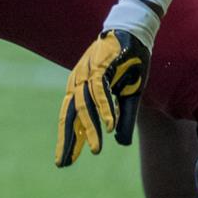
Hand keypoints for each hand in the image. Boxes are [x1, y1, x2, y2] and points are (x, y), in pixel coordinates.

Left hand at [56, 30, 149, 166]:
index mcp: (81, 91)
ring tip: (95, 149)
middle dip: (69, 140)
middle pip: (70, 116)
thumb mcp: (129, 97)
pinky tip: (107, 125)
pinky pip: (100, 90)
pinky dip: (103, 108)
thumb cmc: (128, 66)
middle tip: (63, 163)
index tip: (63, 162)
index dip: (68, 140)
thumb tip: (119, 142)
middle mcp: (79, 84)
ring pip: (84, 106)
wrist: (134, 35)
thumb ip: (123, 118)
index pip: (71, 120)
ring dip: (90, 128)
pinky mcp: (100, 66)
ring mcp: (87, 74)